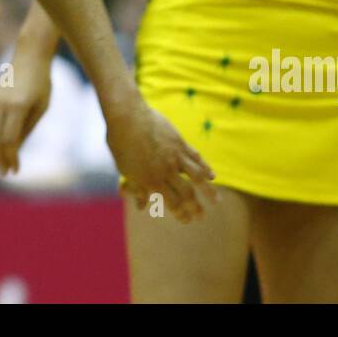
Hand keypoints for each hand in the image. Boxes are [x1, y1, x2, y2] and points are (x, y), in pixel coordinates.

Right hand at [0, 51, 51, 175]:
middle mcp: (1, 104)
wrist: (30, 56)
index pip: (9, 140)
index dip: (11, 158)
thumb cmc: (42, 82)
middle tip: (6, 172)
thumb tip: (15, 149)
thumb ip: (27, 128)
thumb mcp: (41, 106)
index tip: (16, 170)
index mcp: (17, 106)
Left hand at [104, 88, 214, 222]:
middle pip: (186, 194)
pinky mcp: (180, 142)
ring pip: (197, 178)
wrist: (127, 116)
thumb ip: (136, 188)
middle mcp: (166, 171)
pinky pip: (196, 157)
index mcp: (151, 180)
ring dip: (208, 191)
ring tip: (217, 201)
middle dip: (196, 208)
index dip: (181, 214)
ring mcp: (175, 156)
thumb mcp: (124, 168)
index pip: (171, 203)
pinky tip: (212, 176)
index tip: (186, 220)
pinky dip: (206, 168)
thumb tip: (142, 206)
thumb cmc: (120, 142)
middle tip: (202, 217)